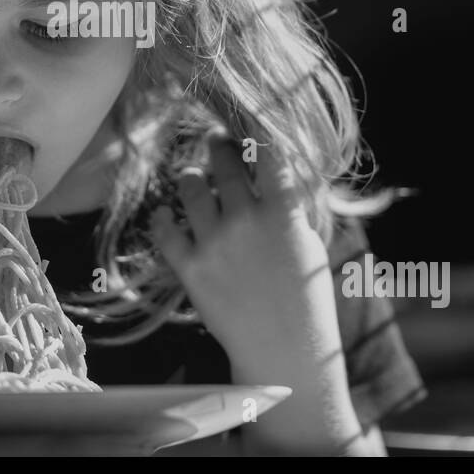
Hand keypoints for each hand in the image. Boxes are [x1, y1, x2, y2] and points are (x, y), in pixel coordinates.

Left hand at [150, 134, 335, 378]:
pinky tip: (169, 217)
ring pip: (189, 185)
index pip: (266, 150)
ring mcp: (215, 243)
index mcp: (283, 211)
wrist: (285, 351)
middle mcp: (247, 220)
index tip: (249, 122)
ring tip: (195, 181)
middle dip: (218, 145)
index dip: (255, 128)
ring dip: (191, 178)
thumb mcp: (309, 241)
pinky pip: (164, 228)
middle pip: (221, 159)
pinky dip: (164, 219)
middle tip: (217, 143)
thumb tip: (273, 164)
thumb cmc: (304, 295)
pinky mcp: (191, 268)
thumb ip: (289, 203)